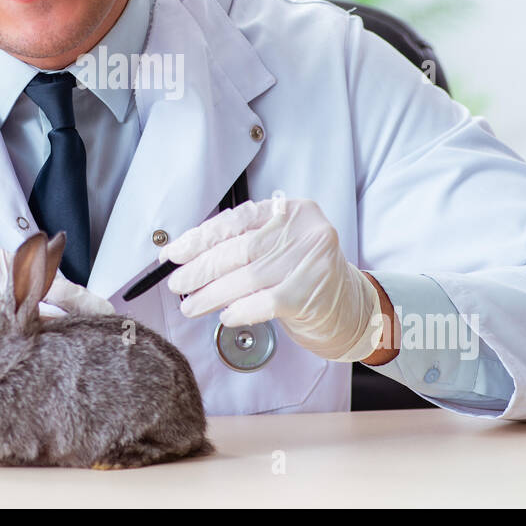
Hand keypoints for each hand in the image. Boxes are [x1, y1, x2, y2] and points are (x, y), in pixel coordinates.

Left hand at [161, 197, 384, 362]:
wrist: (351, 308)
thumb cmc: (304, 275)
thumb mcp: (279, 246)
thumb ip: (243, 243)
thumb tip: (189, 255)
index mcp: (290, 210)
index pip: (235, 220)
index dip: (199, 238)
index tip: (174, 253)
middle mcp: (303, 230)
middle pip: (238, 249)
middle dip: (200, 268)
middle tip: (177, 283)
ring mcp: (309, 260)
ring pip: (246, 277)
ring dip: (211, 294)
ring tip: (191, 305)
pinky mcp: (310, 292)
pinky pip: (264, 302)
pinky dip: (239, 309)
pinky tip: (225, 315)